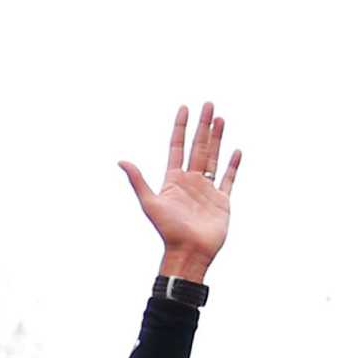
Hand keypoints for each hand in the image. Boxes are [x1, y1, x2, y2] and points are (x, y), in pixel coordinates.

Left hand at [119, 103, 240, 282]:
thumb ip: (138, 181)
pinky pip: (229, 179)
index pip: (177, 147)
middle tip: (209, 104)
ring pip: (214, 158)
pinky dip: (233, 165)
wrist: (188, 253)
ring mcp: (207, 190)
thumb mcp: (150, 203)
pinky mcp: (222, 201)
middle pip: (198, 147)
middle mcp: (191, 181)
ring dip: (217, 139)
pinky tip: (236, 150)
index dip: (180, 128)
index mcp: (173, 180)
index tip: (184, 108)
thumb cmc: (168, 231)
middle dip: (203, 125)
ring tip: (221, 119)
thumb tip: (121, 160)